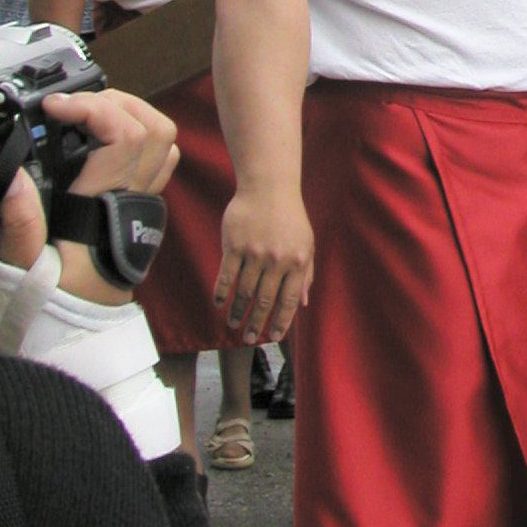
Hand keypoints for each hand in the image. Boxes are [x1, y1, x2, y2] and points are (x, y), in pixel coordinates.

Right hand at [0, 90, 179, 306]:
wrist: (78, 332)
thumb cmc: (53, 303)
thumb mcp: (22, 268)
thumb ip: (19, 224)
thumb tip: (15, 177)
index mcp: (105, 204)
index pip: (124, 136)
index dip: (93, 108)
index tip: (56, 108)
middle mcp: (133, 196)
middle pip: (153, 127)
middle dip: (114, 102)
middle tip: (71, 106)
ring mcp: (142, 198)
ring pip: (162, 139)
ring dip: (131, 112)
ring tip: (87, 111)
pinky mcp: (140, 204)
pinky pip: (158, 158)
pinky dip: (137, 135)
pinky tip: (104, 137)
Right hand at [213, 186, 312, 344]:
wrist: (269, 187)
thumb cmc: (290, 217)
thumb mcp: (307, 243)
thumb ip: (306, 273)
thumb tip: (303, 303)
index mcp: (297, 261)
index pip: (289, 301)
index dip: (281, 322)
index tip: (274, 337)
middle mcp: (277, 260)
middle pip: (264, 301)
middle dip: (257, 323)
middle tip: (250, 339)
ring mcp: (254, 253)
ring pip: (244, 292)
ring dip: (238, 312)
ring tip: (234, 324)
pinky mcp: (234, 246)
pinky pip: (226, 276)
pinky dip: (222, 293)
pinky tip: (220, 304)